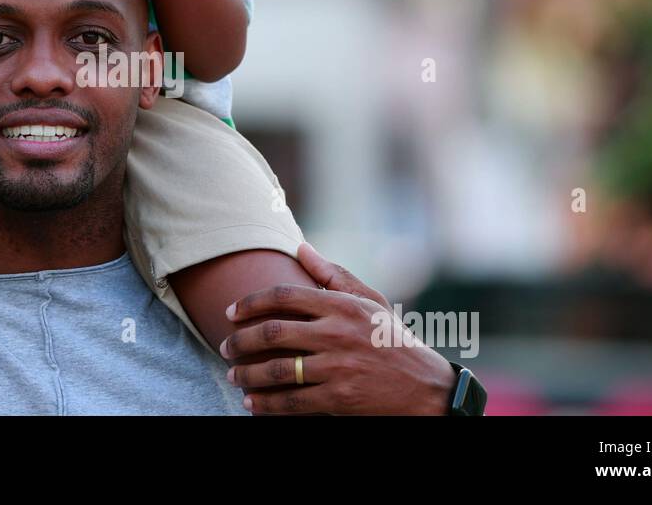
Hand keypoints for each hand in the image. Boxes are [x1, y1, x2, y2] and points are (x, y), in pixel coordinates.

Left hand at [219, 243, 456, 415]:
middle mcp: (337, 333)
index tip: (230, 312)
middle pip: (273, 332)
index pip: (284, 295)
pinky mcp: (339, 398)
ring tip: (234, 376)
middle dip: (241, 341)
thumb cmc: (392, 339)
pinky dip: (267, 404)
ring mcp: (338, 366)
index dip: (250, 302)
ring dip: (247, 375)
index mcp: (341, 305)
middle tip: (225, 347)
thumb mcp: (370, 300)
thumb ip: (333, 275)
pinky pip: (292, 402)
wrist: (426, 386)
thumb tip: (301, 247)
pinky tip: (252, 403)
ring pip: (277, 369)